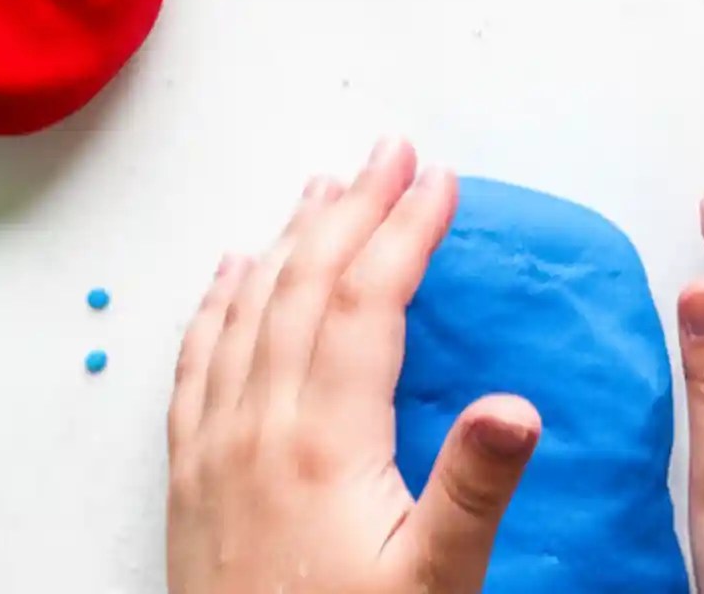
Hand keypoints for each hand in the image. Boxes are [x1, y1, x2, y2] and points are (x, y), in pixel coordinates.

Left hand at [167, 139, 541, 593]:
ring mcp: (213, 443)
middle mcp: (258, 425)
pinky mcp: (188, 469)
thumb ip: (472, 491)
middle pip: (302, 284)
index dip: (403, 231)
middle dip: (351, 208)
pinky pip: (194, 360)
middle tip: (389, 153)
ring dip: (288, 239)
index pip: (364, 303)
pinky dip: (216, 302)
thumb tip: (515, 403)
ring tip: (324, 188)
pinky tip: (231, 271)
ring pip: (247, 308)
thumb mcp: (434, 588)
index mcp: (324, 443)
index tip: (438, 182)